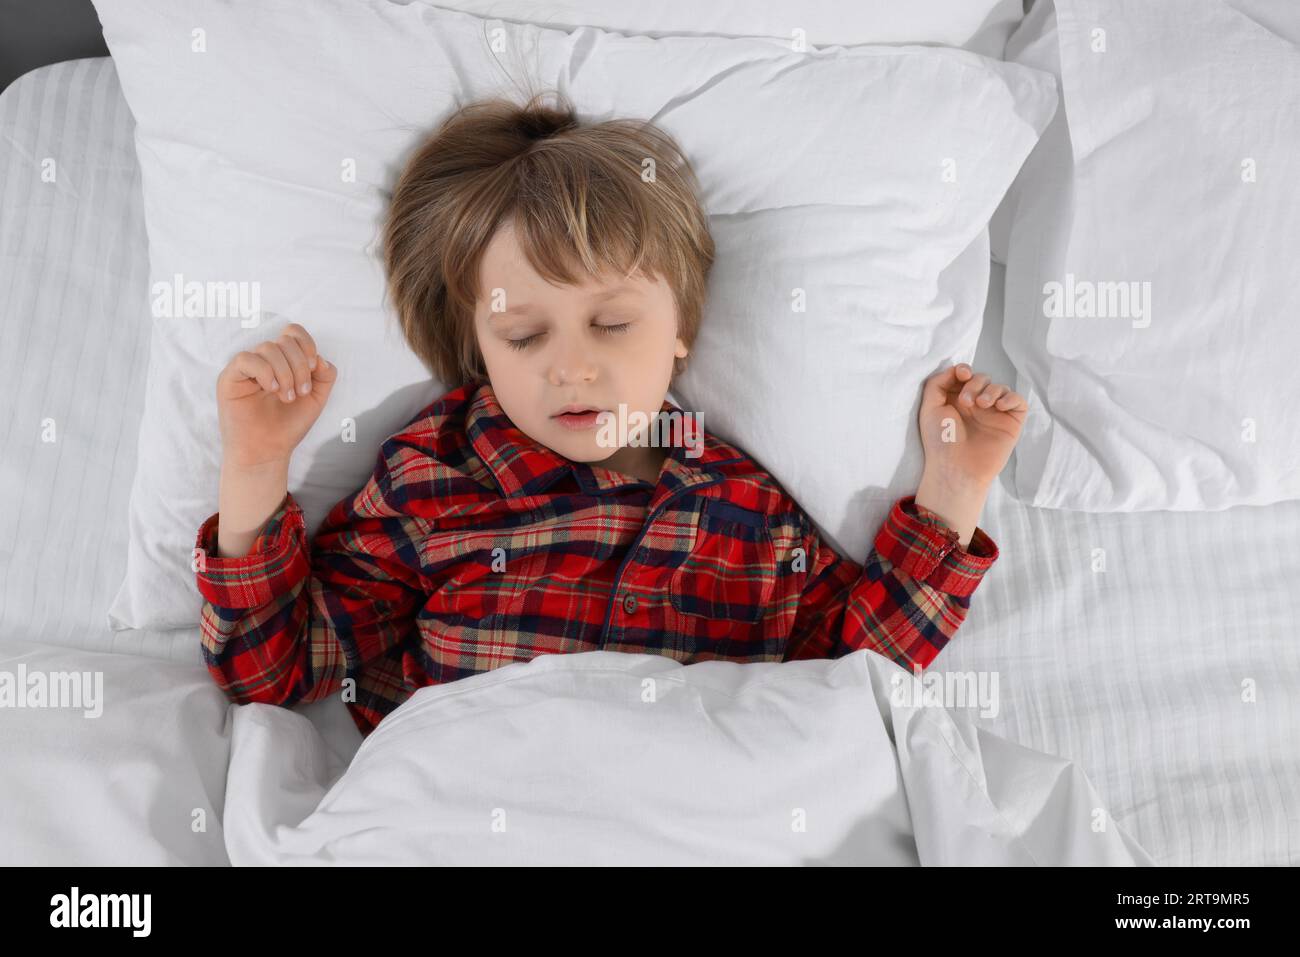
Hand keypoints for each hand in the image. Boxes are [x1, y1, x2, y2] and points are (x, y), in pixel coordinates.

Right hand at [217, 323, 337, 469]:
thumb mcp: (316, 398)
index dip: (307, 345)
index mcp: (283, 361)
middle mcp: (264, 360)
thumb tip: (320, 358)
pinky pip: (247, 359)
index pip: (293, 332)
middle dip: (300, 366)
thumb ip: (325, 375)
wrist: (268, 451)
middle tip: (300, 392)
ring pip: (268, 348)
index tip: (314, 369)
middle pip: (284, 340)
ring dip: (285, 373)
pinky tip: (271, 390)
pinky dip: (265, 372)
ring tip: (287, 397)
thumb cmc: (288, 426)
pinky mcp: (229, 378)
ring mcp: (246, 368)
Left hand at [917, 363, 1025, 490]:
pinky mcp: (1010, 422)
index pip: (966, 376)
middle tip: (967, 401)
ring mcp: (995, 414)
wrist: (956, 468)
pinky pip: (1018, 401)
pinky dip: (1010, 398)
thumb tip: (956, 368)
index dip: (965, 370)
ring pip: (1000, 387)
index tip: (962, 374)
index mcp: (957, 401)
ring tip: (981, 404)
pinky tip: (998, 407)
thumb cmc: (940, 442)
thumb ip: (938, 383)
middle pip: (983, 379)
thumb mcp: (930, 408)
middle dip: (976, 383)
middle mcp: (977, 406)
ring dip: (991, 390)